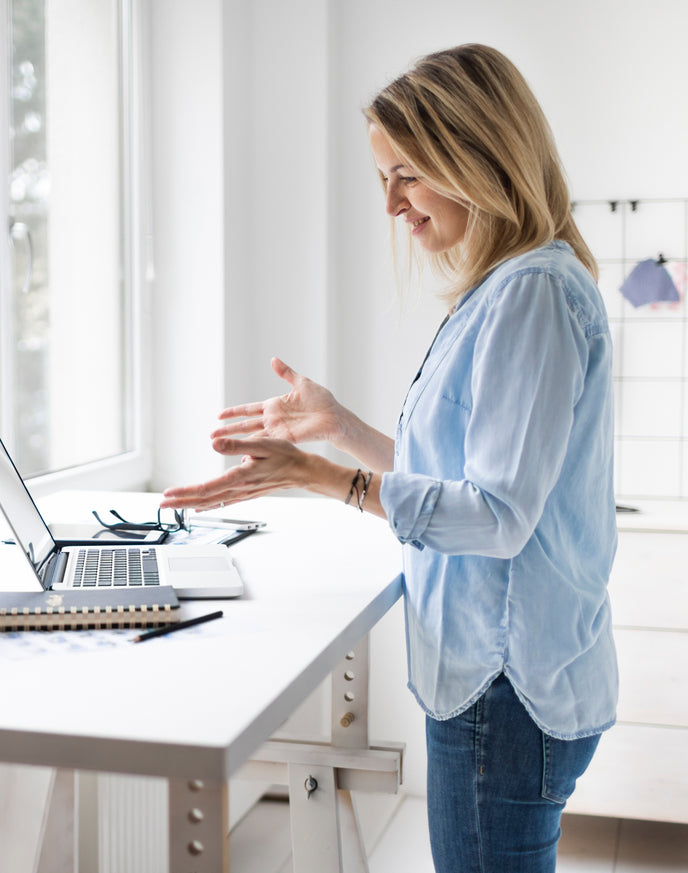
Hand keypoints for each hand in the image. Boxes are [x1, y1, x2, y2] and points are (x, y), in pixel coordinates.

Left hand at [161, 438, 309, 510]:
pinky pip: (222, 502)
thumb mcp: (262, 443)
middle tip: (162, 504)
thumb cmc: (285, 456)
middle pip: (204, 499)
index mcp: (240, 477)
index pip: (207, 488)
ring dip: (190, 504)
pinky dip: (207, 505)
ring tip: (173, 506)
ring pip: (211, 502)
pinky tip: (199, 507)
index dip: (185, 491)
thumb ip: (236, 445)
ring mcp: (242, 493)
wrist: (302, 470)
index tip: (169, 493)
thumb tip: (214, 444)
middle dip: (180, 502)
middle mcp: (239, 489)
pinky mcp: (245, 493)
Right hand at [213, 357, 343, 445]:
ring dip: (237, 441)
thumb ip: (285, 373)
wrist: (335, 416)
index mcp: (274, 405)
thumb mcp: (301, 383)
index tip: (218, 415)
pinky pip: (268, 444)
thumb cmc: (322, 400)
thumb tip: (273, 359)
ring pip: (252, 437)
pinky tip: (242, 454)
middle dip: (228, 430)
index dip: (234, 412)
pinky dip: (255, 449)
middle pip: (245, 425)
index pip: (248, 409)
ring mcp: (278, 431)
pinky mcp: (286, 440)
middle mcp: (273, 419)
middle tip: (210, 436)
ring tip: (220, 446)